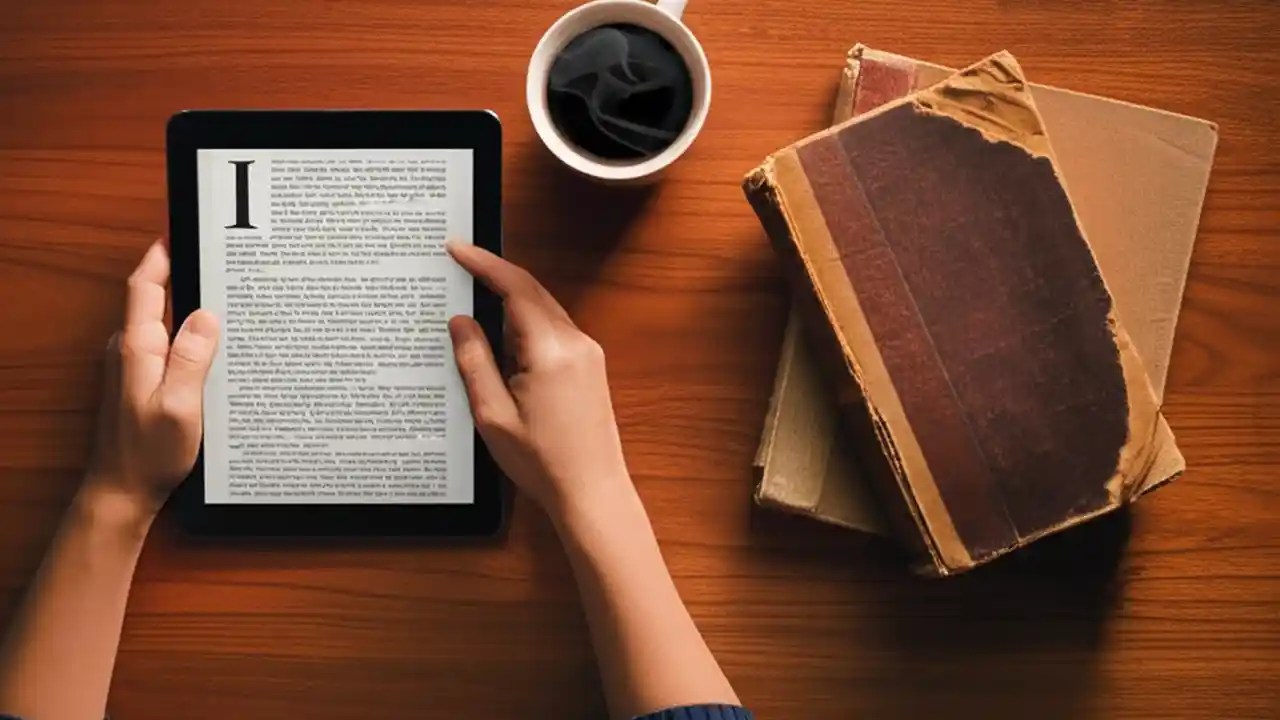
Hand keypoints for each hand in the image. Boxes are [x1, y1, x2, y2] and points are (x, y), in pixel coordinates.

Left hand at [85, 241, 220, 519]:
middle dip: (183, 275)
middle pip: (156, 299)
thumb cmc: (149, 455)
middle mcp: (130, 350)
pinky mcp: (142, 381)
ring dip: (189, 308)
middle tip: (220, 261)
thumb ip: (193, 359)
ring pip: (164, 323)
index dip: (161, 256)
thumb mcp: (181, 407)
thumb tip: (207, 315)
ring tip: (226, 296)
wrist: (122, 492)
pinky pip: (168, 345)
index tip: (179, 231)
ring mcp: (134, 366)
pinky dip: (189, 336)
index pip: (146, 288)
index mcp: (138, 348)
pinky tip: (214, 345)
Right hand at [447, 243, 630, 518]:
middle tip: (458, 265)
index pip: (516, 288)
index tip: (457, 248)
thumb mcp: (492, 414)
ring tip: (472, 299)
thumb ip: (474, 362)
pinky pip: (553, 329)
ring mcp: (588, 353)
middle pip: (532, 292)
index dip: (484, 263)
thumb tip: (460, 321)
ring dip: (510, 301)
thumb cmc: (542, 461)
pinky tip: (501, 335)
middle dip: (495, 275)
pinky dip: (526, 323)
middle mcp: (576, 343)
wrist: (592, 491)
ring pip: (543, 310)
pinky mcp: (591, 366)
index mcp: (550, 350)